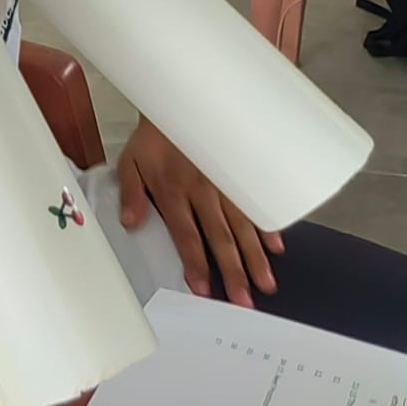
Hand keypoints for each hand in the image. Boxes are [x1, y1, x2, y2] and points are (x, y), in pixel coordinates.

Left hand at [117, 117, 284, 307]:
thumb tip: (130, 223)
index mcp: (173, 191)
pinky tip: (276, 247)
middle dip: (233, 272)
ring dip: (254, 256)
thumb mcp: (130, 162)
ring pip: (242, 226)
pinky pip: (254, 203)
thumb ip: (131, 193)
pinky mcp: (237, 175)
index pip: (186, 235)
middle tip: (244, 301)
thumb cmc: (153, 138)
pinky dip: (267, 226)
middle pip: (220, 238)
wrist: (178, 103)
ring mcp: (223, 184)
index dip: (195, 264)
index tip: (204, 290)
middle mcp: (201, 191)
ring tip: (265, 284)